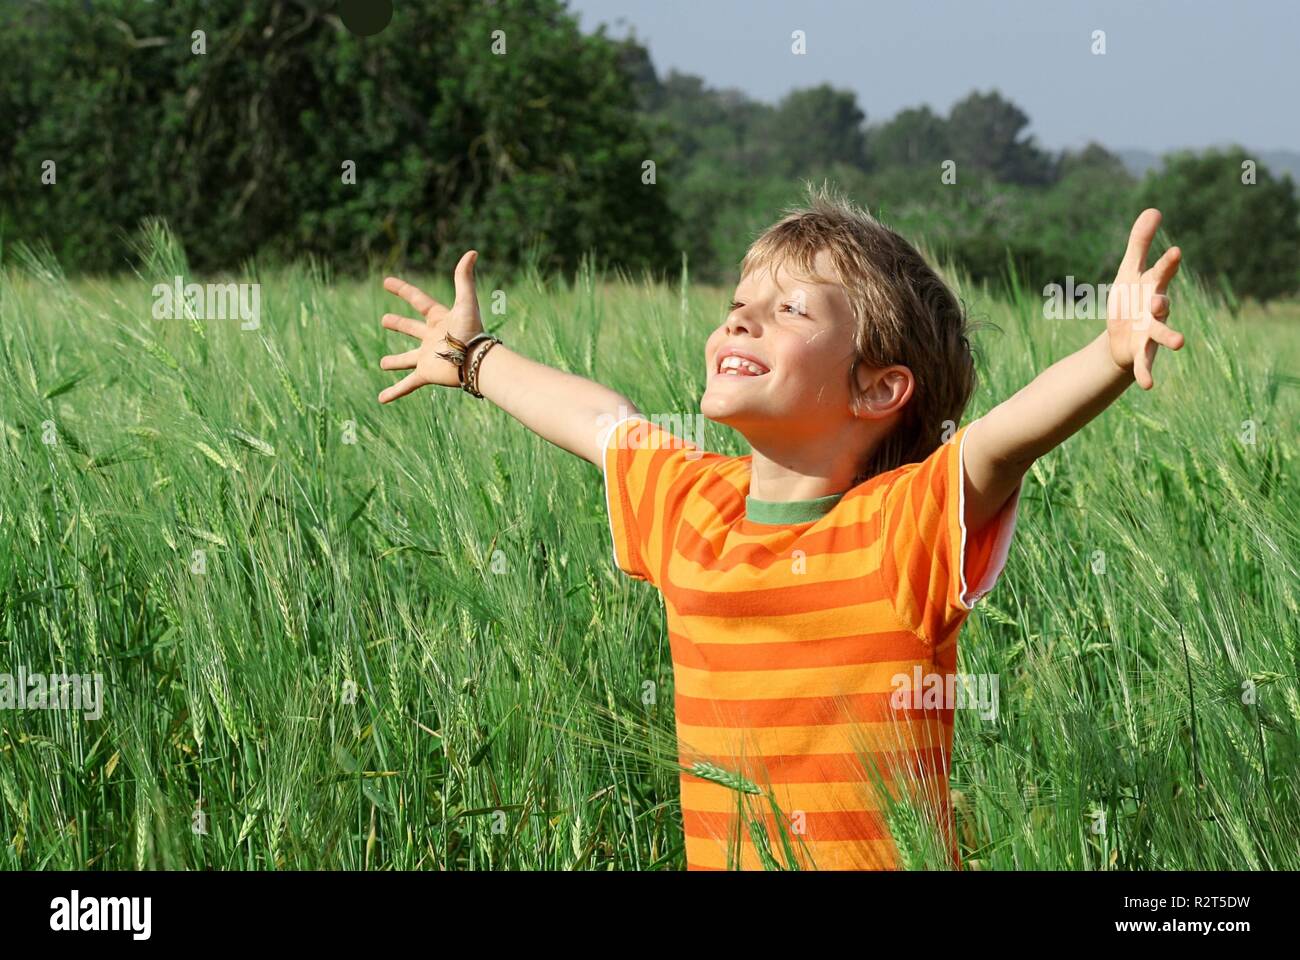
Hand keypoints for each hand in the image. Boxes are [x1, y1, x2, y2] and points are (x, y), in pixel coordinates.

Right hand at [377, 250, 482, 402]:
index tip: (386, 282)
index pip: (418, 300)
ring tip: (382, 364)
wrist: (476, 361)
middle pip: (412, 329)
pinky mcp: (426, 373)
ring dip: (395, 362)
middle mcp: (432, 338)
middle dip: (399, 325)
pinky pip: (407, 385)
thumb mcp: (466, 302)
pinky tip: (381, 399)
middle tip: (384, 321)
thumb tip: (472, 252)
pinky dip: (395, 392)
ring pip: (407, 359)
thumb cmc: (472, 332)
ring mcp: (428, 357)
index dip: (402, 290)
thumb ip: (465, 277)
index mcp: (439, 319)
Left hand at [1106, 209, 1184, 389]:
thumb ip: (1140, 243)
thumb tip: (1154, 209)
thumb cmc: (1130, 299)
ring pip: (1161, 335)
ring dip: (1170, 337)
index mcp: (1151, 288)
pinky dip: (1147, 374)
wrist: (1121, 337)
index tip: (1174, 251)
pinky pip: (1146, 364)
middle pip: (1162, 305)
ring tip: (1181, 342)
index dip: (1167, 263)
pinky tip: (1148, 386)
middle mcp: (1155, 310)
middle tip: (1160, 300)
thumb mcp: (1129, 271)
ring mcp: (1150, 333)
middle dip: (1162, 302)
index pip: (1160, 273)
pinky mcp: (1141, 353)